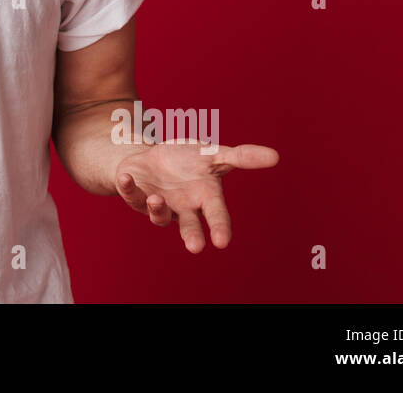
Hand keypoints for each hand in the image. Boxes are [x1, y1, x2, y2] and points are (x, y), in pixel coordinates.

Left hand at [115, 140, 278, 252]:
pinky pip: (130, 194)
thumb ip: (241, 157)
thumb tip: (276, 156)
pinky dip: (127, 187)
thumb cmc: (187, 160)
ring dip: (156, 209)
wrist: (153, 158)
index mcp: (205, 198)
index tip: (223, 242)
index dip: (220, 228)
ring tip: (157, 201)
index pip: (216, 215)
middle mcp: (182, 207)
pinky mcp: (136, 195)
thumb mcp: (213, 154)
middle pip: (188, 226)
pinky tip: (126, 178)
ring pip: (158, 214)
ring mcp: (158, 203)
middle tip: (195, 247)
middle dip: (192, 235)